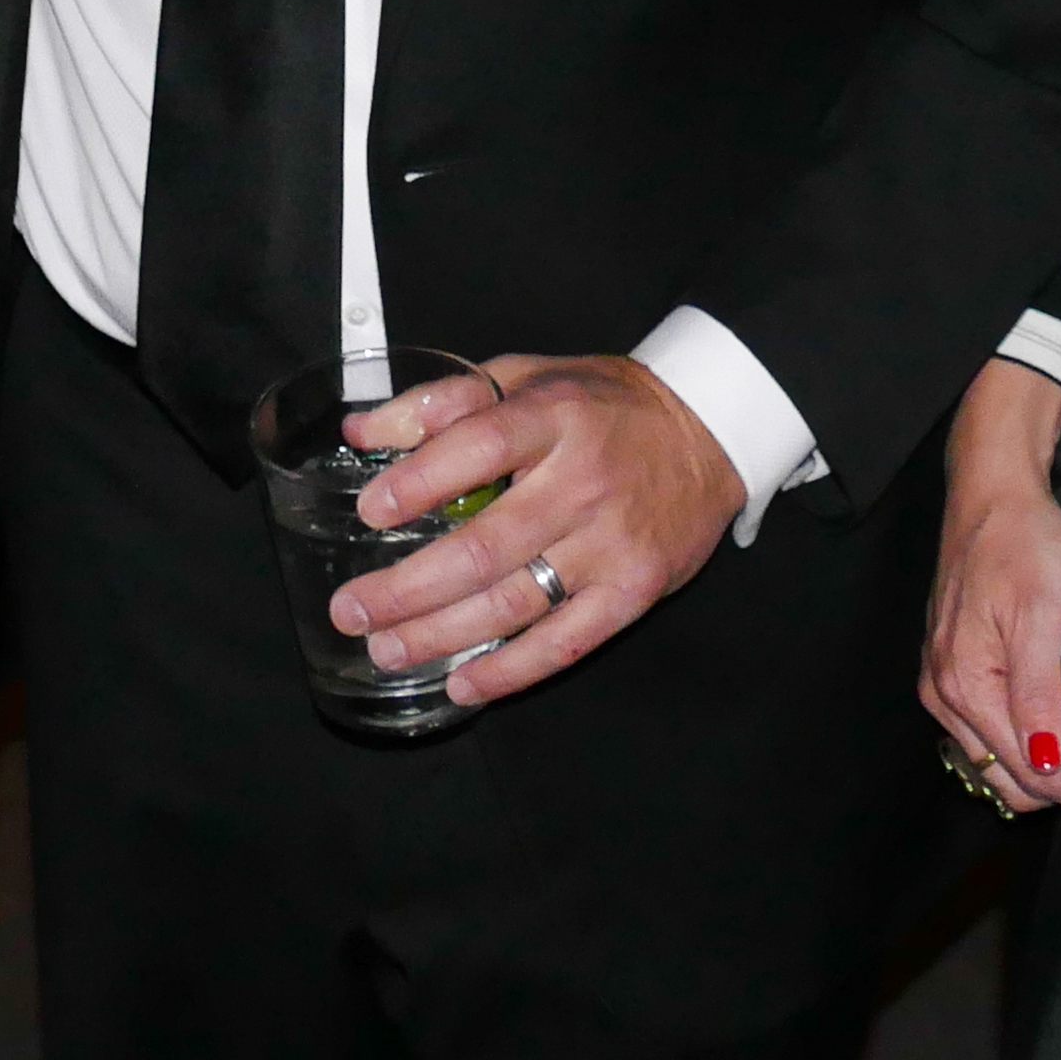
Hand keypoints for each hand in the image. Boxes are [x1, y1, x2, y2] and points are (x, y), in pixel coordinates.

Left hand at [342, 352, 748, 707]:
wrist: (708, 432)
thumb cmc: (601, 405)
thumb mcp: (525, 376)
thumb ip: (443, 402)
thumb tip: (362, 431)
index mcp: (551, 417)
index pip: (477, 447)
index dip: (418, 482)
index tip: (369, 511)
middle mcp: (581, 482)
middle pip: (483, 547)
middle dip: (407, 588)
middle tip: (353, 611)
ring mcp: (610, 543)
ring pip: (514, 603)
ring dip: (441, 634)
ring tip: (386, 649)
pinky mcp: (633, 590)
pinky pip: (564, 643)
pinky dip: (509, 670)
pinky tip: (461, 683)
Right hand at [922, 360, 1060, 812]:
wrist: (991, 491)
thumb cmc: (1019, 540)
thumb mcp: (1041, 613)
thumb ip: (1037, 692)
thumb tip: (1044, 759)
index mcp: (963, 682)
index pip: (1022, 768)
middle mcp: (942, 692)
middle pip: (1001, 774)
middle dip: (1053, 786)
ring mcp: (942, 680)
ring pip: (991, 756)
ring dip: (1038, 766)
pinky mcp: (951, 665)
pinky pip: (985, 727)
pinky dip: (1020, 739)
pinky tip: (1058, 726)